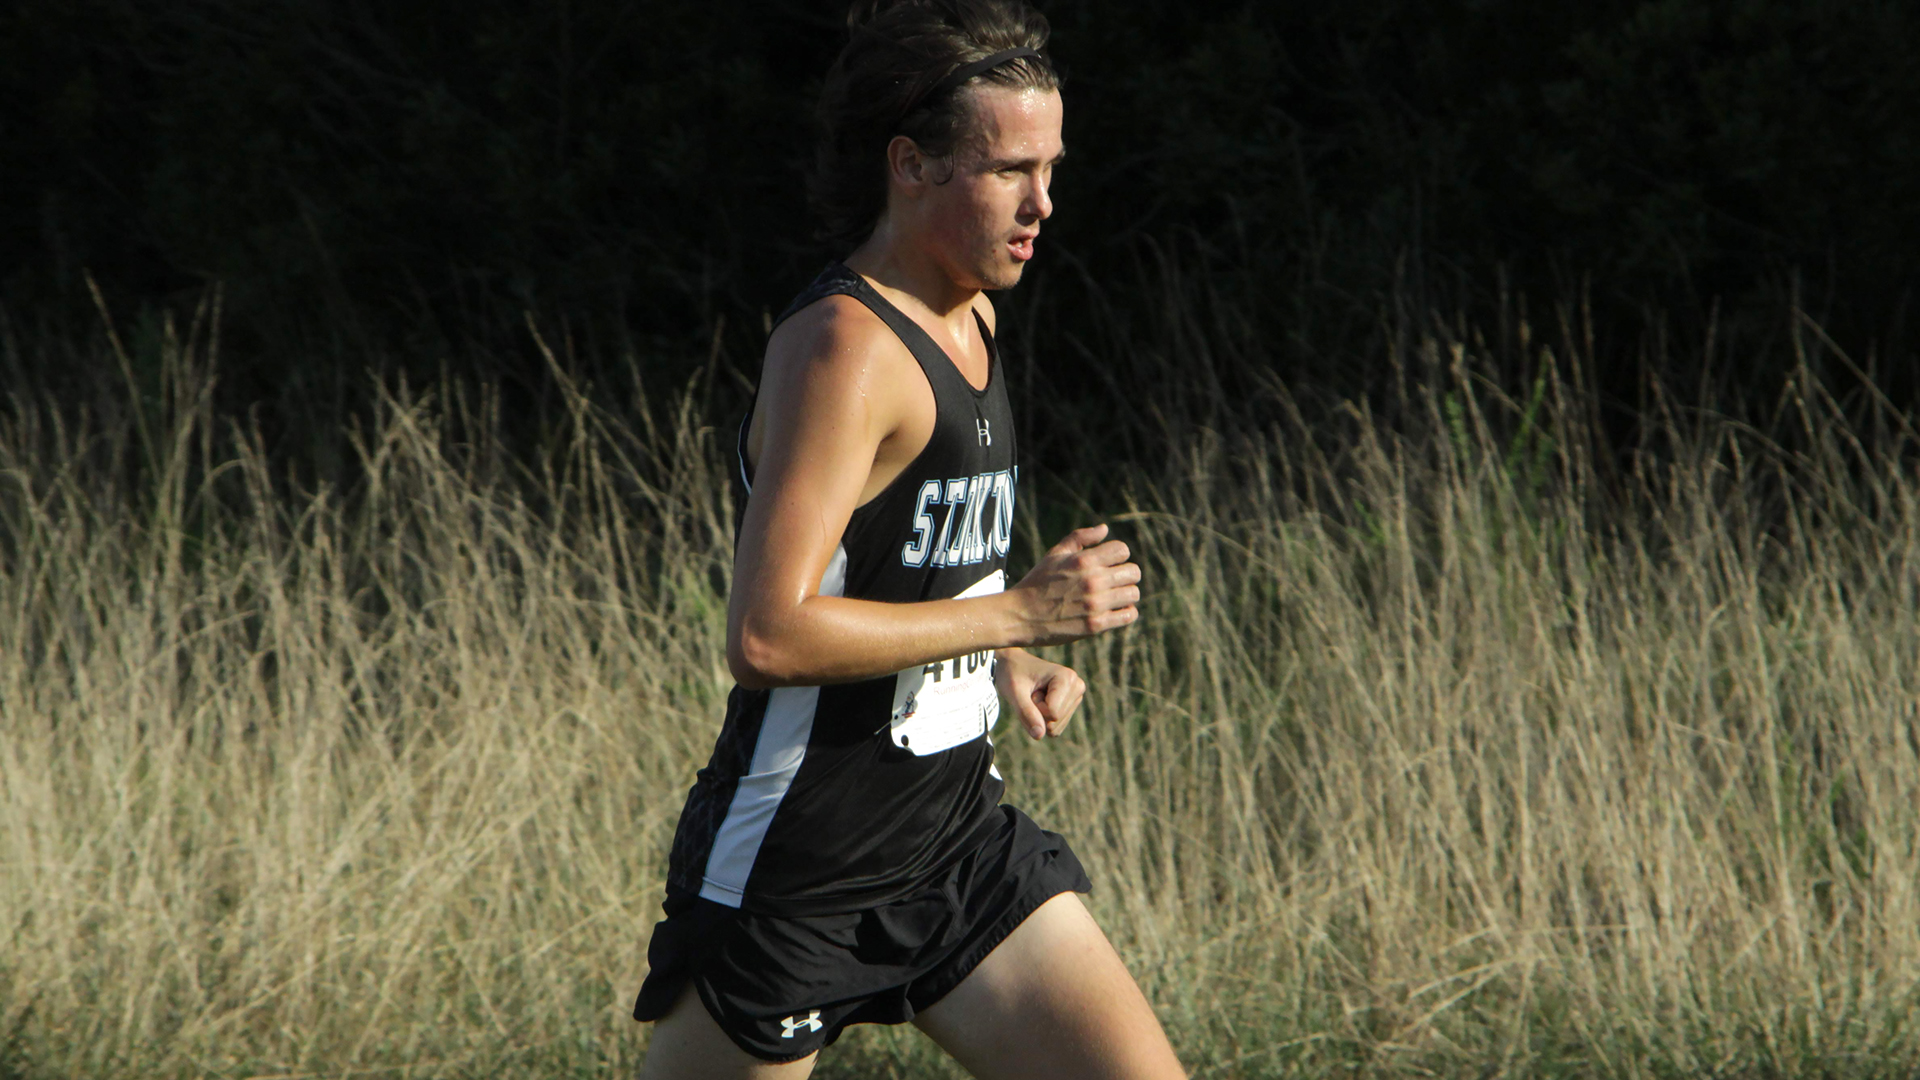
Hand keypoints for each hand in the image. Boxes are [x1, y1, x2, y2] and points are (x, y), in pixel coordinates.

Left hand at [995, 648, 1086, 738]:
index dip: (1034, 706)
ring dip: (1039, 715)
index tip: (1030, 689)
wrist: (1013, 664)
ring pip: (1055, 728)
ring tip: (1035, 694)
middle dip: (1037, 712)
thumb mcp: (1014, 692)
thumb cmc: (1012, 674)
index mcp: (1067, 678)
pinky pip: (1055, 729)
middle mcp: (1077, 687)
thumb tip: (1039, 735)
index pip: (1052, 713)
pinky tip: (1040, 700)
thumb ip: (1026, 713)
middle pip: (1054, 721)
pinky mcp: (1070, 707)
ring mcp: (1076, 698)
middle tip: (1031, 692)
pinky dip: (1042, 719)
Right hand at [1009, 523, 1141, 645]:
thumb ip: (1080, 538)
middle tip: (1115, 581)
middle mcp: (1092, 580)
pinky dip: (1127, 612)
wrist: (1020, 616)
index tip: (1110, 564)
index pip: (1122, 550)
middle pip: (1133, 572)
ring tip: (1115, 596)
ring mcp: (1096, 604)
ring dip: (1126, 594)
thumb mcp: (1054, 554)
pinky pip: (1129, 615)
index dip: (1118, 556)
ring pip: (1133, 593)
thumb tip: (1104, 529)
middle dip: (1126, 574)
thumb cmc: (1037, 583)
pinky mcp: (1096, 625)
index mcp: (1083, 560)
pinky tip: (1116, 610)